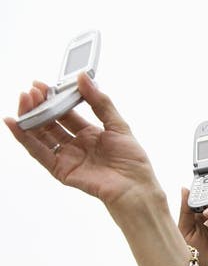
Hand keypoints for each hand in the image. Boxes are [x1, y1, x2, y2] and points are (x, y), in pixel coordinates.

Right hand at [4, 74, 165, 212]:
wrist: (135, 187)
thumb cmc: (133, 161)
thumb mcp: (118, 125)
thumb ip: (100, 102)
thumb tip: (84, 78)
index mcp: (90, 134)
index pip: (65, 113)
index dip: (54, 99)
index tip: (42, 85)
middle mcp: (76, 145)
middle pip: (50, 122)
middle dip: (39, 106)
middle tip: (31, 91)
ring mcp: (67, 157)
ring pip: (41, 135)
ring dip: (30, 117)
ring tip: (24, 100)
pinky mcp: (61, 170)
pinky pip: (38, 152)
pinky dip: (24, 138)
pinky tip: (14, 123)